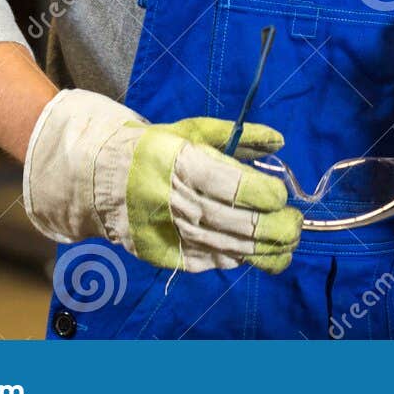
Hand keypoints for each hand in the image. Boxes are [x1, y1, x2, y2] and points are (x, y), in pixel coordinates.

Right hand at [23, 88, 302, 272]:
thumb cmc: (156, 148)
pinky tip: (254, 256)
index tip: (281, 195)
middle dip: (274, 228)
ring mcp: (164, 231)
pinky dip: (233, 260)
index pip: (232, 186)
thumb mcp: (194, 131)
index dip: (264, 194)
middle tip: (295, 225)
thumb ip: (240, 136)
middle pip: (233, 222)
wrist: (98, 177)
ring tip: (288, 247)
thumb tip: (280, 140)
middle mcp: (171, 199)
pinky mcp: (159, 253)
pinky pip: (205, 262)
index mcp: (180, 162)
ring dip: (263, 252)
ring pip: (224, 248)